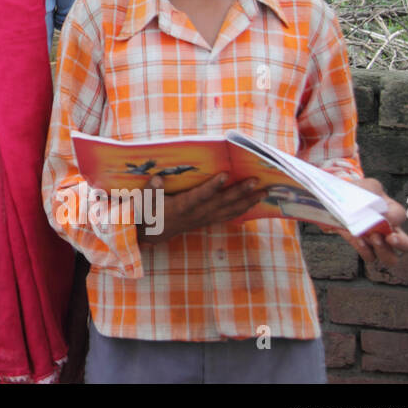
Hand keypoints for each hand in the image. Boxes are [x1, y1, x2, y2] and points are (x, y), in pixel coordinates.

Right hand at [136, 173, 266, 243]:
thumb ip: (151, 190)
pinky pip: (228, 215)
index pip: (200, 195)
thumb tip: (158, 179)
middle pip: (222, 203)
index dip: (213, 186)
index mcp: (182, 206)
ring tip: (264, 192)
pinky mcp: (207, 220)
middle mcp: (197, 214)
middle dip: (240, 192)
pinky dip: (243, 209)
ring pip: (230, 210)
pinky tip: (254, 203)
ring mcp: (204, 218)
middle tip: (256, 181)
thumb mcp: (144, 201)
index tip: (225, 174)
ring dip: (248, 202)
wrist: (151, 234)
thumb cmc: (148, 213)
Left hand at [338, 177, 407, 269]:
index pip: (401, 216)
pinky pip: (370, 256)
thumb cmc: (357, 191)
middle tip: (389, 237)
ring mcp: (376, 241)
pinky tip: (358, 240)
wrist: (335, 198)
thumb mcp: (368, 186)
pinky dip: (366, 251)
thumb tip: (380, 212)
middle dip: (402, 244)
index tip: (383, 215)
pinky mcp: (361, 246)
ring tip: (371, 238)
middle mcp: (389, 230)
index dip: (394, 218)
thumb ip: (375, 192)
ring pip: (391, 258)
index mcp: (393, 212)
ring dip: (383, 251)